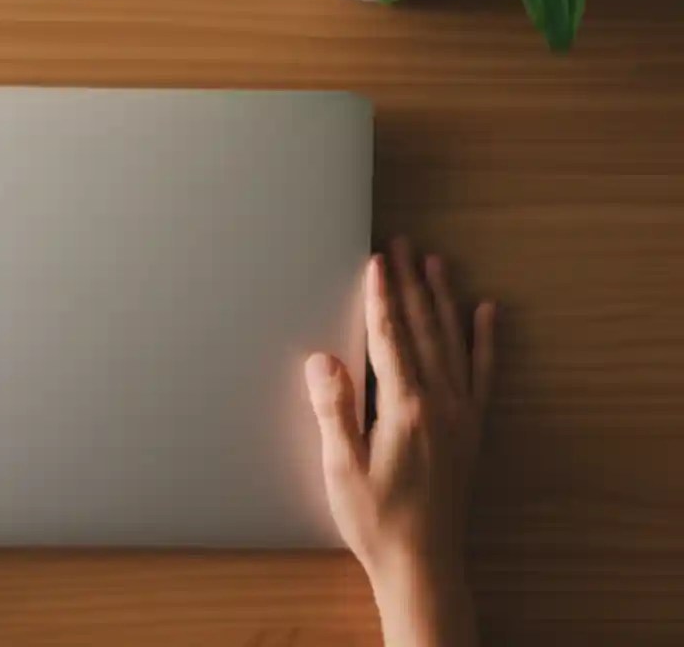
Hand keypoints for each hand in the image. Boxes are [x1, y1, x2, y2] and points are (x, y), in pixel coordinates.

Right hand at [304, 237, 494, 646]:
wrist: (422, 563)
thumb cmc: (375, 520)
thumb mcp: (341, 467)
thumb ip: (334, 409)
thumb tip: (322, 359)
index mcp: (404, 409)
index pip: (389, 338)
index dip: (380, 297)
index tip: (376, 261)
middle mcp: (440, 404)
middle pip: (422, 330)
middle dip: (410, 284)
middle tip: (402, 244)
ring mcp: (461, 415)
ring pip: (453, 343)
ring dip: (443, 300)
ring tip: (436, 262)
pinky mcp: (471, 430)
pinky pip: (483, 375)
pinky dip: (485, 342)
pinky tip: (486, 313)